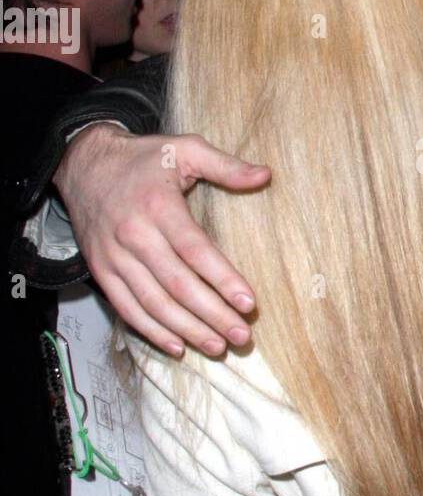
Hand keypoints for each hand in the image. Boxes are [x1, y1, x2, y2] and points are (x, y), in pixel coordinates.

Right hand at [54, 124, 270, 356]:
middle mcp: (134, 235)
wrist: (84, 164)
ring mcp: (115, 257)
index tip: (248, 303)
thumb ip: (225, 165)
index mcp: (159, 206)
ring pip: (153, 303)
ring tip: (217, 346)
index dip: (222, 279)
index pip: (195, 250)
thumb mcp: (184, 148)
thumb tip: (265, 175)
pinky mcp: (101, 271)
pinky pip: (127, 308)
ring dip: (186, 329)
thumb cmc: (142, 158)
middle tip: (241, 335)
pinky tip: (178, 346)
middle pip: (177, 284)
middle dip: (211, 314)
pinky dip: (151, 331)